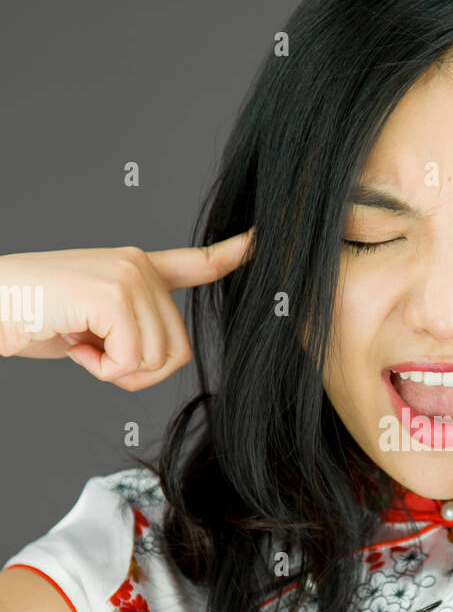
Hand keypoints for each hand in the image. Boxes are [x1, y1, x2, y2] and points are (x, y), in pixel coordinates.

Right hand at [0, 230, 252, 390]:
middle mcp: (138, 265)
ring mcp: (128, 276)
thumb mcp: (95, 323)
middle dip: (137, 370)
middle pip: (177, 349)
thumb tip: (161, 358)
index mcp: (138, 268)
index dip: (230, 256)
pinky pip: (131, 360)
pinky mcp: (114, 295)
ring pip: (156, 359)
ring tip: (82, 343)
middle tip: (96, 352)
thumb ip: (133, 330)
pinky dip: (102, 369)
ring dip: (115, 370)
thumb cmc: (35, 317)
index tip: (259, 241)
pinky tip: (76, 344)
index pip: (196, 263)